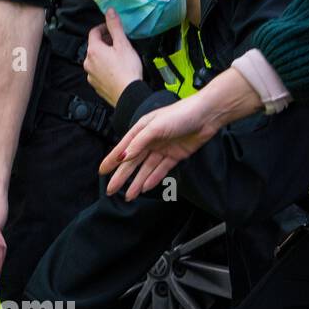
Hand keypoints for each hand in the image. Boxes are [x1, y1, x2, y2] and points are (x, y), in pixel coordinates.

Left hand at [83, 9, 142, 106]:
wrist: (128, 94)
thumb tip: (109, 12)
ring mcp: (91, 75)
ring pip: (96, 60)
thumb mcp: (123, 44)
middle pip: (94, 46)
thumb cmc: (127, 71)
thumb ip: (115, 26)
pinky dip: (106, 67)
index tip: (111, 27)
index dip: (103, 27)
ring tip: (119, 56)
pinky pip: (99, 72)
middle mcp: (88, 63)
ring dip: (105, 55)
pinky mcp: (96, 85)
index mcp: (93, 51)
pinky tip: (117, 69)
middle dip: (105, 41)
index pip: (93, 32)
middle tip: (118, 41)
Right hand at [99, 67, 260, 199]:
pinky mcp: (175, 155)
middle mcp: (150, 140)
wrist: (206, 115)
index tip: (102, 172)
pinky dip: (153, 179)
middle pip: (133, 162)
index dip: (112, 160)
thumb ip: (139, 142)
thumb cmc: (181, 113)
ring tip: (129, 195)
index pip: (123, 148)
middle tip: (112, 189)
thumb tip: (124, 156)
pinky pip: (161, 170)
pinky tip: (145, 187)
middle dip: (122, 176)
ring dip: (137, 182)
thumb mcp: (155, 126)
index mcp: (142, 129)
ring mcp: (162, 148)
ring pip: (146, 169)